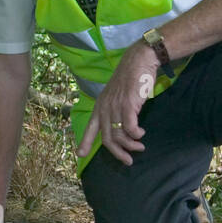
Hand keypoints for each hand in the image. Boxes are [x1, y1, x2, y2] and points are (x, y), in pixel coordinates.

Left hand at [77, 44, 159, 165]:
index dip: (84, 142)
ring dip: (130, 145)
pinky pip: (130, 128)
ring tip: (139, 147)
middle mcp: (104, 108)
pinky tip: (141, 134)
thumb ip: (114, 110)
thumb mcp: (116, 95)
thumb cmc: (130, 79)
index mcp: (100, 106)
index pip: (90, 128)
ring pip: (119, 135)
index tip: (80, 154)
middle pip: (106, 138)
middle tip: (128, 161)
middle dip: (117, 153)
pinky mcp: (127, 105)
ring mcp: (115, 107)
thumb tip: (120, 127)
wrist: (138, 61)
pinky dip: (136, 134)